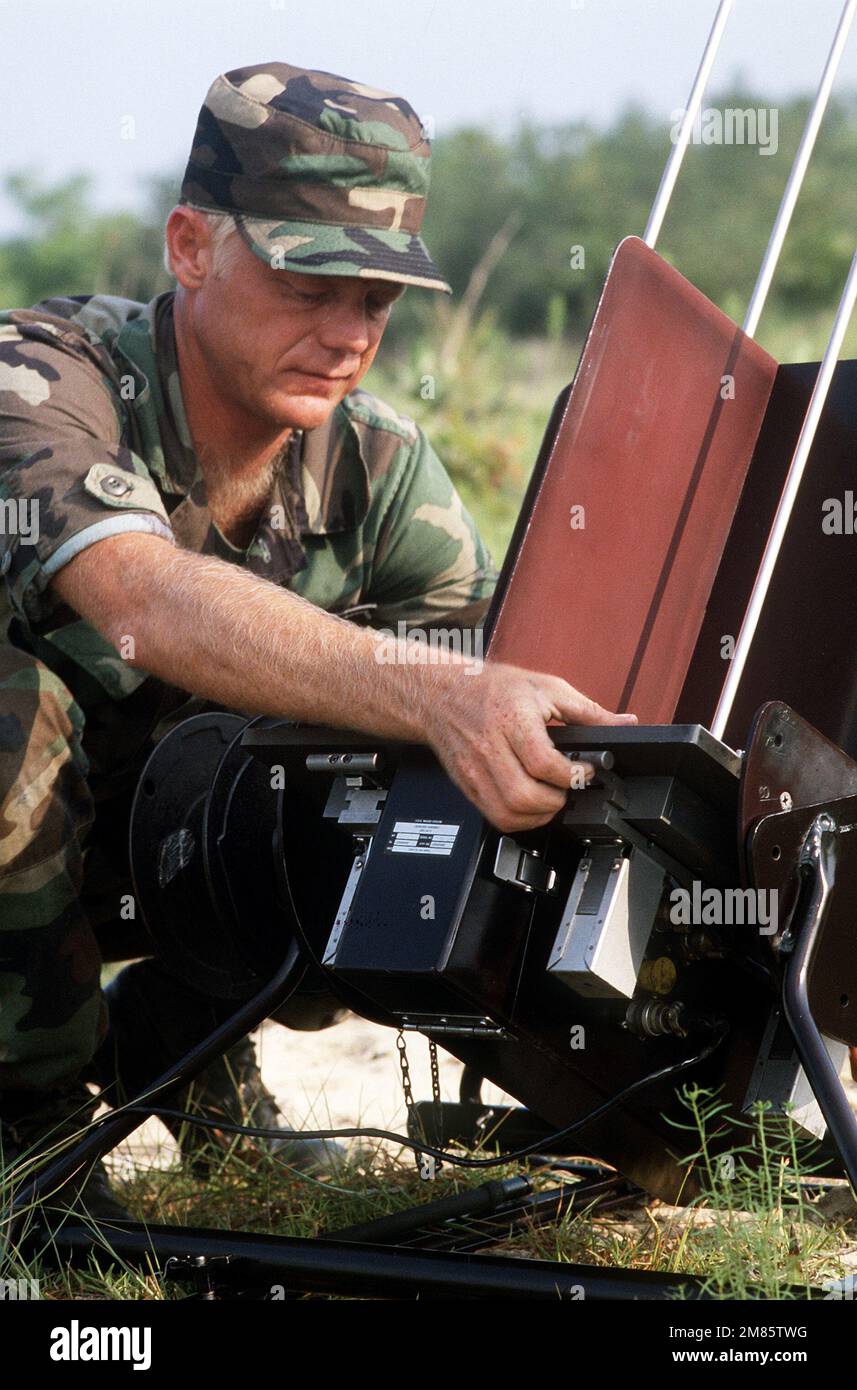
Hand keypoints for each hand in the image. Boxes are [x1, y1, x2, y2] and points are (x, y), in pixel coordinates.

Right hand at [422, 661, 636, 832]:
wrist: (442, 694)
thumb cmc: (493, 688)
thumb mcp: (546, 687)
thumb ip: (588, 710)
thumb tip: (624, 723)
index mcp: (511, 719)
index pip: (543, 762)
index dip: (572, 774)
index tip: (586, 770)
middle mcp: (489, 748)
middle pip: (524, 795)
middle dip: (557, 800)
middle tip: (569, 788)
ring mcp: (475, 770)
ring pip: (509, 813)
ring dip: (540, 815)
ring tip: (553, 799)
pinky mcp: (468, 785)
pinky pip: (495, 817)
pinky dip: (520, 820)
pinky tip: (532, 806)